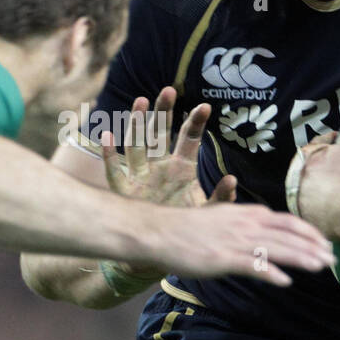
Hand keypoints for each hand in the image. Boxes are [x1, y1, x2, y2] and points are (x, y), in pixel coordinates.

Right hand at [100, 87, 236, 275]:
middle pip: (160, 133)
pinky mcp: (124, 192)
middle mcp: (160, 166)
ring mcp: (141, 176)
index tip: (206, 106)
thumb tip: (232, 179)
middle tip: (168, 90)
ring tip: (140, 102)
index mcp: (182, 168)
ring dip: (137, 124)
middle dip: (163, 112)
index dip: (195, 122)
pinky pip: (114, 172)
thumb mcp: (206, 213)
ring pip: (136, 145)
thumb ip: (220, 199)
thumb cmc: (185, 227)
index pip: (188, 139)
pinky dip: (109, 156)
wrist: (160, 249)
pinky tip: (107, 137)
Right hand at [143, 202, 335, 286]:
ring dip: (301, 258)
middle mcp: (246, 224)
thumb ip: (239, 213)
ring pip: (276, 248)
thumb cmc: (187, 226)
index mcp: (247, 213)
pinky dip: (271, 272)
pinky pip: (252, 265)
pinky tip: (286, 281)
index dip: (308, 232)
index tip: (324, 243)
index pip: (287, 221)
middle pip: (288, 235)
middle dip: (312, 247)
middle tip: (332, 260)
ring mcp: (235, 241)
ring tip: (320, 267)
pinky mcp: (223, 258)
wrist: (160, 231)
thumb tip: (250, 204)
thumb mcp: (219, 213)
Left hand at [292, 97, 339, 240]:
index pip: (315, 147)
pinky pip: (319, 215)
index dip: (330, 143)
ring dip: (326, 190)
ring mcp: (305, 207)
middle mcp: (300, 185)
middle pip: (313, 171)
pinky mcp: (314, 224)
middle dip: (326, 168)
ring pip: (314, 194)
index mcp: (306, 162)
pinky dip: (327, 211)